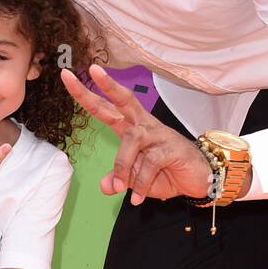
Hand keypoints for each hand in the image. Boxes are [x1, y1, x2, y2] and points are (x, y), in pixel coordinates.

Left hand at [61, 65, 211, 203]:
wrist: (199, 181)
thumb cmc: (166, 174)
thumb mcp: (135, 181)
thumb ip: (118, 180)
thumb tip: (105, 186)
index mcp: (132, 128)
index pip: (107, 107)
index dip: (88, 94)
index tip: (68, 77)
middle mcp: (144, 126)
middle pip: (124, 100)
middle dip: (107, 85)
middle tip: (92, 70)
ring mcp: (159, 134)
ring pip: (132, 139)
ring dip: (122, 165)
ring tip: (122, 187)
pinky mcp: (171, 148)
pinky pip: (150, 162)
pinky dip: (140, 183)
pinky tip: (138, 198)